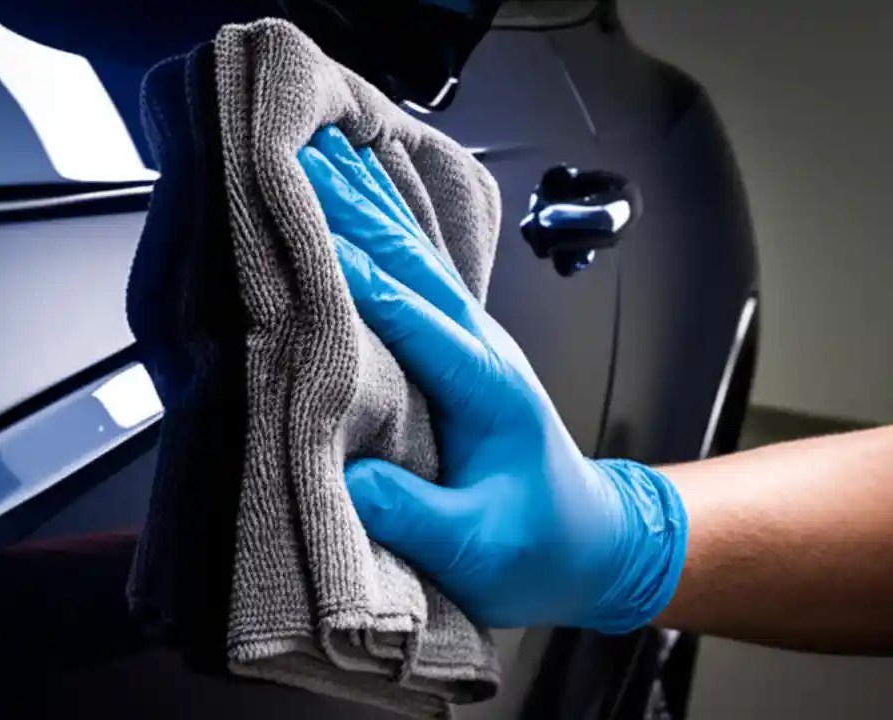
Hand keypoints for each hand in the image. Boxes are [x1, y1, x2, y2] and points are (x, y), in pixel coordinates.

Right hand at [298, 126, 687, 632]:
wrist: (593, 542)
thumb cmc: (538, 545)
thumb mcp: (479, 548)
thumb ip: (416, 515)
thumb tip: (346, 478)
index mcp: (485, 384)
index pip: (407, 314)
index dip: (352, 273)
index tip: (300, 232)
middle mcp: (481, 346)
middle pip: (410, 262)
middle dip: (356, 208)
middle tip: (302, 158)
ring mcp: (474, 341)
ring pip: (415, 257)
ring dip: (371, 204)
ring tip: (326, 154)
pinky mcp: (460, 350)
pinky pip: (416, 278)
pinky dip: (386, 234)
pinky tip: (365, 206)